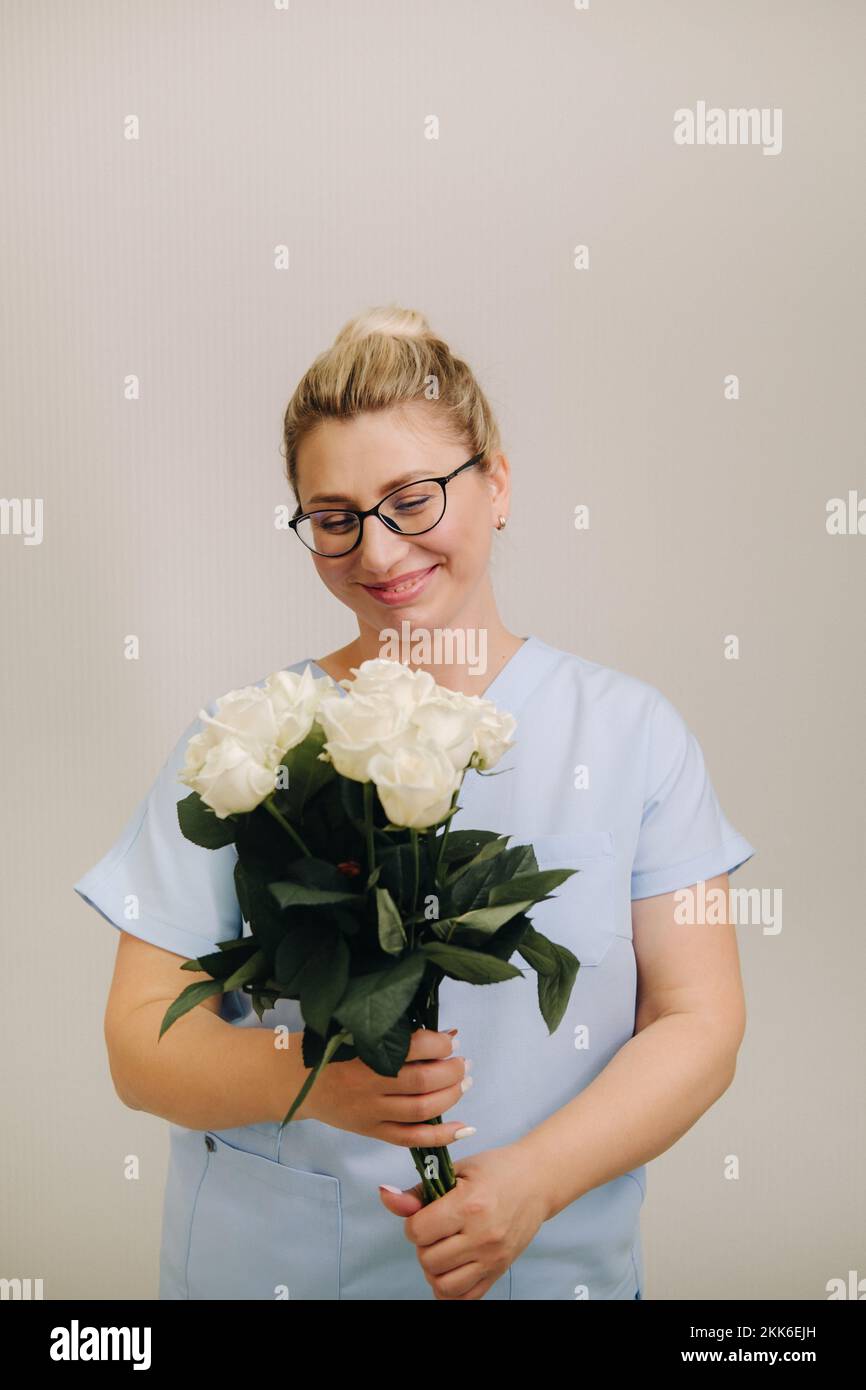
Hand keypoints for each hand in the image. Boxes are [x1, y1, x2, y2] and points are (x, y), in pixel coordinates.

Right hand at [299, 1027, 472, 1147]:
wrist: (296, 1080)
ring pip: (421, 1110)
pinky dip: (441, 1136)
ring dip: (451, 1096)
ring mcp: (371, 1112)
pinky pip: (411, 1139)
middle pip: (423, 1082)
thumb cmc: (331, 1047)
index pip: (414, 1048)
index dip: (440, 1044)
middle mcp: (369, 1085)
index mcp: (365, 1053)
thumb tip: (447, 1034)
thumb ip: (396, 1031)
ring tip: (464, 1083)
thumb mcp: (356, 1030)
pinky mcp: (371, 1131)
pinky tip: (463, 1128)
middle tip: (463, 1063)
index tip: (451, 1040)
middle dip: (452, 1071)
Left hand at [378, 1144, 547, 1299]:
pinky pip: (465, 1298)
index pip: (418, 1231)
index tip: (425, 1213)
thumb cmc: (498, 1170)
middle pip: (428, 1260)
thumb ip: (419, 1190)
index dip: (414, 1223)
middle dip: (424, 1245)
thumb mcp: (457, 1170)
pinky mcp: (500, 1271)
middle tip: (436, 1229)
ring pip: (443, 1285)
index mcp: (469, 1205)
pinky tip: (454, 1267)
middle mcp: (482, 1236)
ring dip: (435, 1269)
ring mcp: (492, 1258)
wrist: (537, 1180)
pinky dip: (452, 1288)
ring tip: (443, 1249)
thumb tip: (385, 1195)